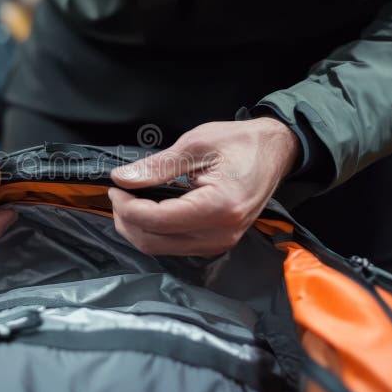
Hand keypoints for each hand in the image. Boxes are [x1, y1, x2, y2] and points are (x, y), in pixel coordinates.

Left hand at [108, 118, 298, 256]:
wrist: (276, 152)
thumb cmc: (241, 143)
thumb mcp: (196, 145)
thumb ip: (157, 166)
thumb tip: (123, 178)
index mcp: (218, 207)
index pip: (156, 220)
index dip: (127, 206)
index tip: (116, 187)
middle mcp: (220, 233)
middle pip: (154, 241)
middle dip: (127, 220)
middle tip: (118, 193)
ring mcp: (221, 242)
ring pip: (161, 249)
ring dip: (138, 228)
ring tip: (129, 201)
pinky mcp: (218, 242)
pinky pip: (175, 246)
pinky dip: (154, 232)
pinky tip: (147, 210)